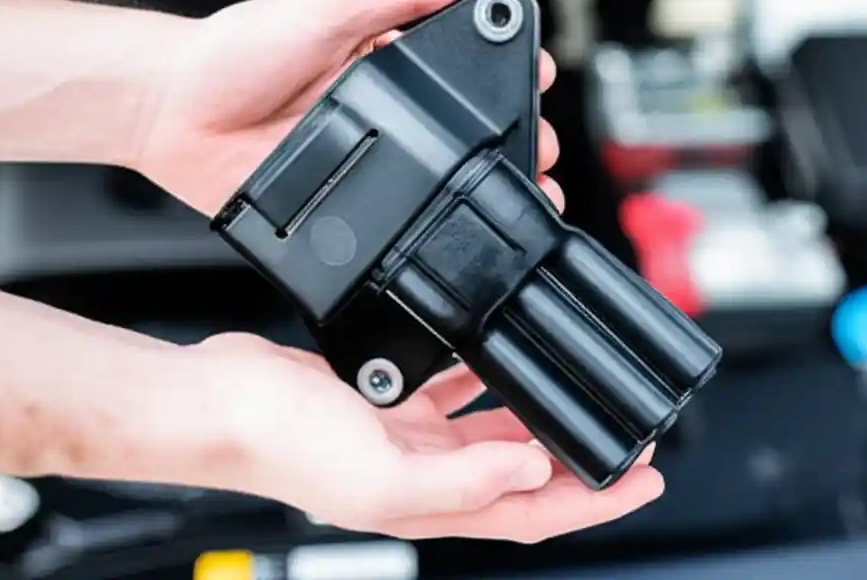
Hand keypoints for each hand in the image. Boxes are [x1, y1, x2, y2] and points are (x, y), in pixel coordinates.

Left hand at [132, 0, 562, 215]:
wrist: (171, 110)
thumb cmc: (236, 49)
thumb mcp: (331, 7)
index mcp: (386, 62)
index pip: (464, 71)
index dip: (507, 78)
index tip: (540, 82)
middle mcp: (383, 115)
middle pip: (464, 134)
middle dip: (512, 142)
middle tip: (539, 150)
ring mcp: (365, 164)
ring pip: (438, 183)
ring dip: (479, 191)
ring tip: (522, 196)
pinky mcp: (340, 209)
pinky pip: (389, 223)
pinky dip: (423, 229)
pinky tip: (452, 230)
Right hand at [191, 333, 663, 542]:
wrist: (221, 401)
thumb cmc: (282, 444)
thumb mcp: (382, 475)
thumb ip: (464, 479)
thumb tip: (532, 464)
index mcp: (431, 506)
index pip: (534, 512)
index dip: (596, 500)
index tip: (645, 478)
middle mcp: (426, 478)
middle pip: (524, 475)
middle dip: (578, 460)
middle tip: (625, 434)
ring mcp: (406, 441)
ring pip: (492, 433)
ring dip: (536, 419)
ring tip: (574, 396)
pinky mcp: (386, 403)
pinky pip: (451, 390)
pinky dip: (479, 378)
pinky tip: (495, 354)